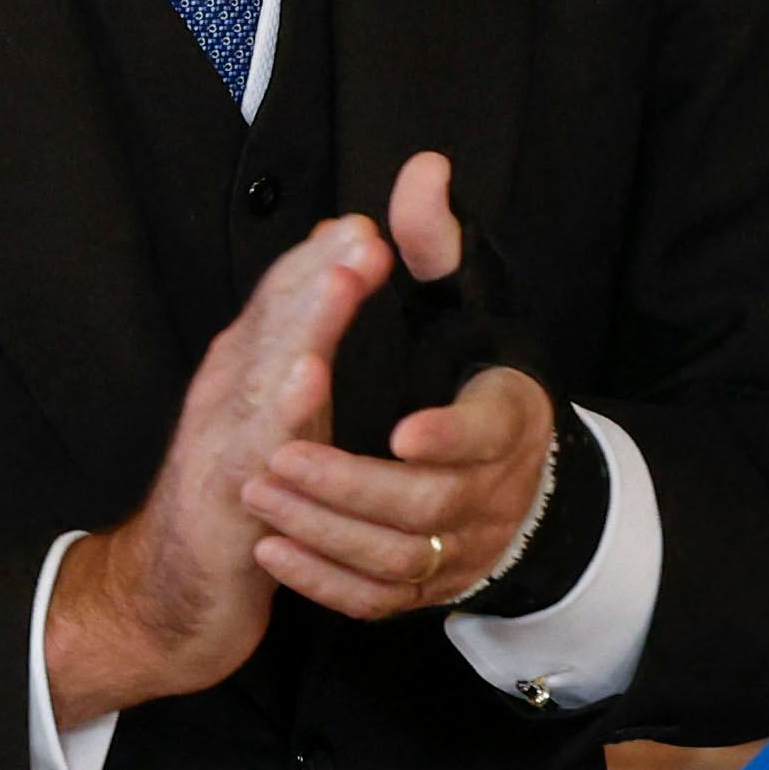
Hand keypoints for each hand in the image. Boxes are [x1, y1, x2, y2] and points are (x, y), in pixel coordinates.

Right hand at [47, 215, 390, 725]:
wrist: (166, 597)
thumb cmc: (231, 507)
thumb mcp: (270, 425)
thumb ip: (296, 357)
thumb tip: (329, 287)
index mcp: (240, 377)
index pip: (279, 303)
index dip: (317, 260)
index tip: (363, 221)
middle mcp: (224, 398)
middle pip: (272, 322)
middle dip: (317, 273)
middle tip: (362, 232)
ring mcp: (220, 444)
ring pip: (266, 370)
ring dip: (304, 323)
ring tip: (340, 281)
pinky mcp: (226, 497)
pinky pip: (259, 447)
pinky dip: (282, 409)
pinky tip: (308, 380)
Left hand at [239, 153, 554, 619]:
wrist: (504, 477)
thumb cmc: (472, 374)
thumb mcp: (464, 305)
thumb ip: (438, 245)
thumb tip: (421, 170)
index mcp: (510, 420)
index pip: (490, 434)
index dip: (449, 438)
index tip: (400, 431)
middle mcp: (494, 492)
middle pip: (429, 506)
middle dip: (349, 484)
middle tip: (275, 458)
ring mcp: (462, 546)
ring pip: (397, 558)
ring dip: (323, 530)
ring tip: (258, 491)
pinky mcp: (428, 586)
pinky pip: (378, 600)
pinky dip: (324, 581)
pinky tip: (271, 548)